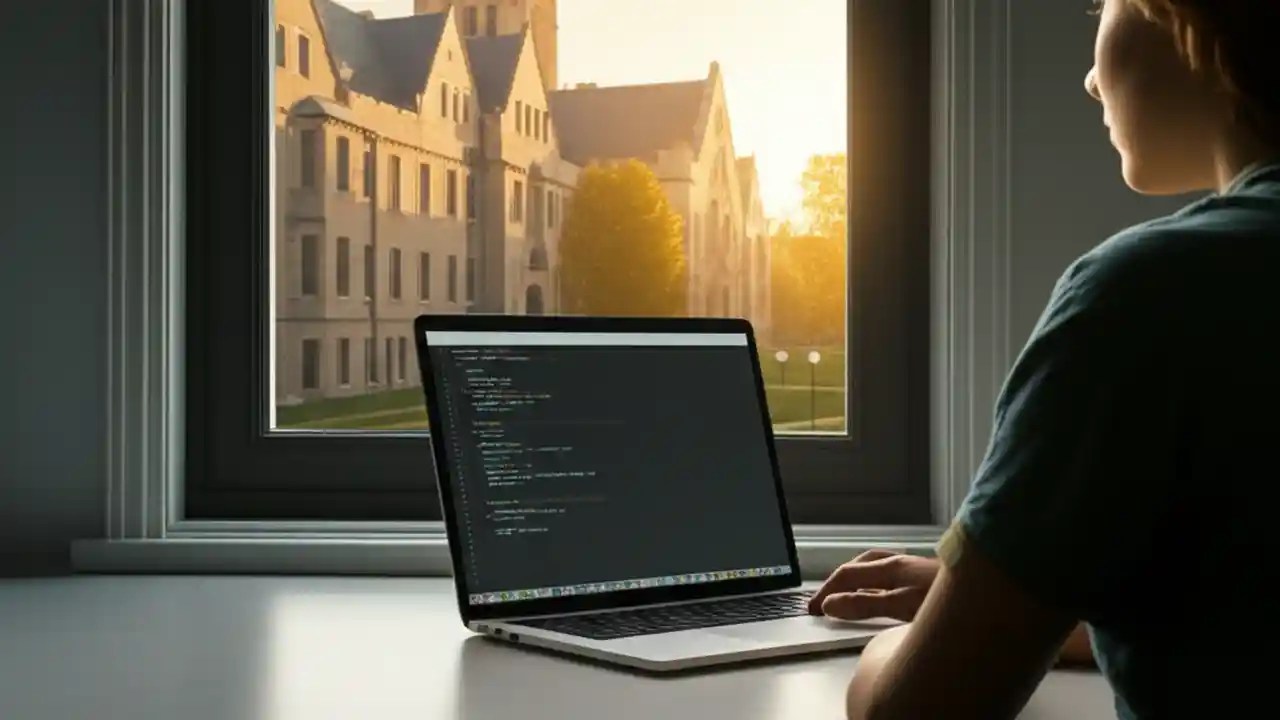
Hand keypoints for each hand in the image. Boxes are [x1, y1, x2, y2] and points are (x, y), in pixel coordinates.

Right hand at [808, 550, 939, 621]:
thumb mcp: (904, 606)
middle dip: (838, 582)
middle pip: (859, 565)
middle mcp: (901, 562)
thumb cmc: (950, 601)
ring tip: (847, 597)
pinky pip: (891, 577)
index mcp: (891, 567)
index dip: (827, 590)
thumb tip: (830, 603)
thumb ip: (867, 604)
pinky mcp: (930, 578)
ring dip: (856, 581)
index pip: (847, 574)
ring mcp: (916, 568)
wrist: (995, 595)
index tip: (812, 609)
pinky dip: (875, 585)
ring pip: (876, 569)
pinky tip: (883, 597)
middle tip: (824, 601)